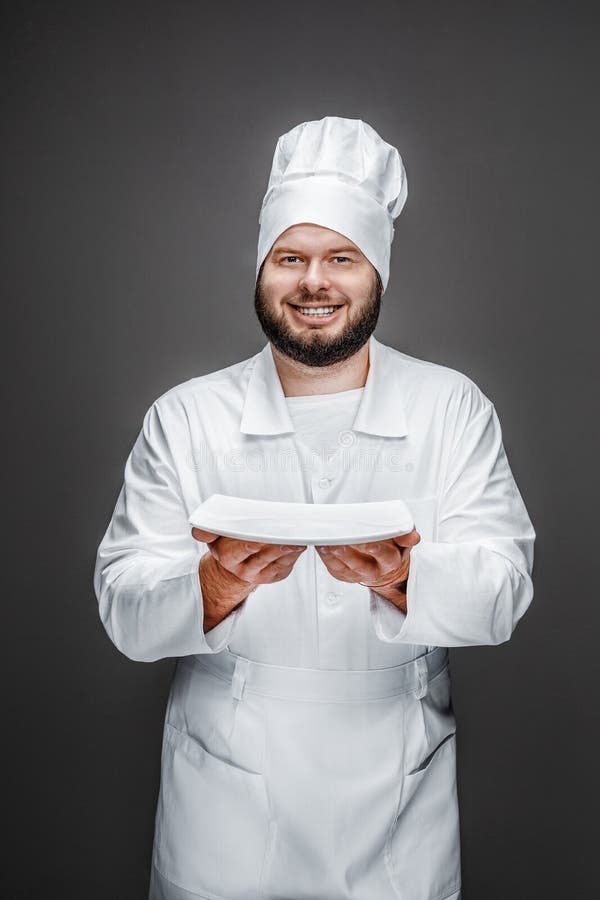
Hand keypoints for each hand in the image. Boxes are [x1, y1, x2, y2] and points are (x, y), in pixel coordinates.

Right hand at [192, 528, 306, 630]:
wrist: (234, 567)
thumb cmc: (228, 544)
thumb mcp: (214, 537)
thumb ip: (206, 531)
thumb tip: (197, 531)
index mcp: (227, 556)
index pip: (241, 547)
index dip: (254, 541)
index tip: (265, 531)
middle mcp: (243, 568)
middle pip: (262, 554)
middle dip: (275, 542)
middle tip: (287, 531)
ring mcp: (260, 574)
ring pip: (276, 560)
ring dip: (288, 548)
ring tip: (297, 537)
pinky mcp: (275, 575)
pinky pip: (286, 564)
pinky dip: (294, 554)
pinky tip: (299, 544)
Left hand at [315, 529, 420, 613]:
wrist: (385, 568)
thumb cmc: (391, 548)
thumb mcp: (403, 541)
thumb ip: (406, 535)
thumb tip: (412, 537)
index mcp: (390, 561)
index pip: (384, 556)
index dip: (376, 550)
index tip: (369, 542)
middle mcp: (373, 570)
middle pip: (360, 564)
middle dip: (348, 554)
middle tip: (339, 543)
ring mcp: (357, 574)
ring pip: (344, 567)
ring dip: (333, 556)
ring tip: (326, 544)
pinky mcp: (344, 575)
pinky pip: (333, 568)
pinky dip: (326, 558)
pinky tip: (321, 547)